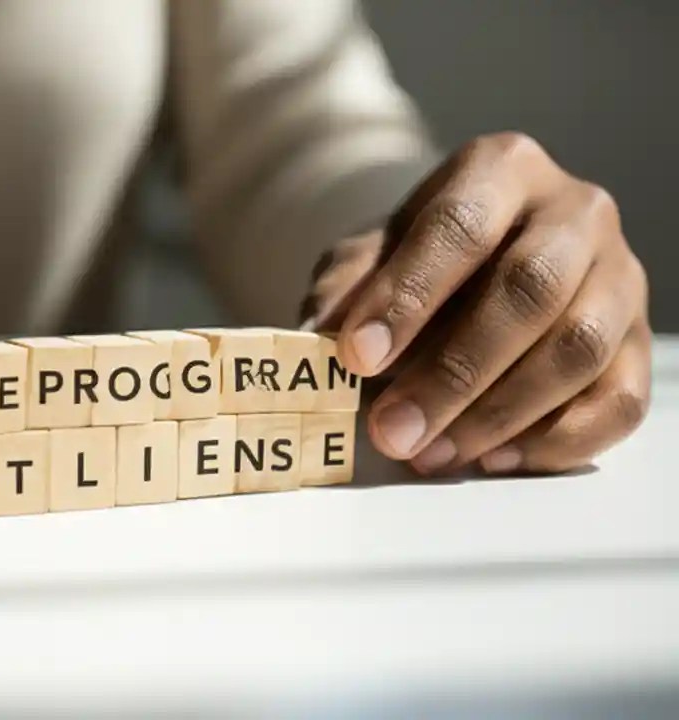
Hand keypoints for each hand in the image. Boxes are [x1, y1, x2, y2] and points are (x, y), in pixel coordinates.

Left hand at [303, 132, 649, 475]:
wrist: (475, 267)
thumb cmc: (416, 262)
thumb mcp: (367, 259)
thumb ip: (344, 292)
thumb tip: (317, 344)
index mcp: (502, 169)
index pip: (461, 228)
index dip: (408, 296)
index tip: (358, 357)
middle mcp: (576, 212)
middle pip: (530, 290)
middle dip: (454, 372)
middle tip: (392, 430)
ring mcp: (620, 276)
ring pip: (578, 348)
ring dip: (498, 414)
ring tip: (429, 453)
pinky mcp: (639, 342)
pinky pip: (620, 400)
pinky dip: (557, 441)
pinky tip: (494, 460)